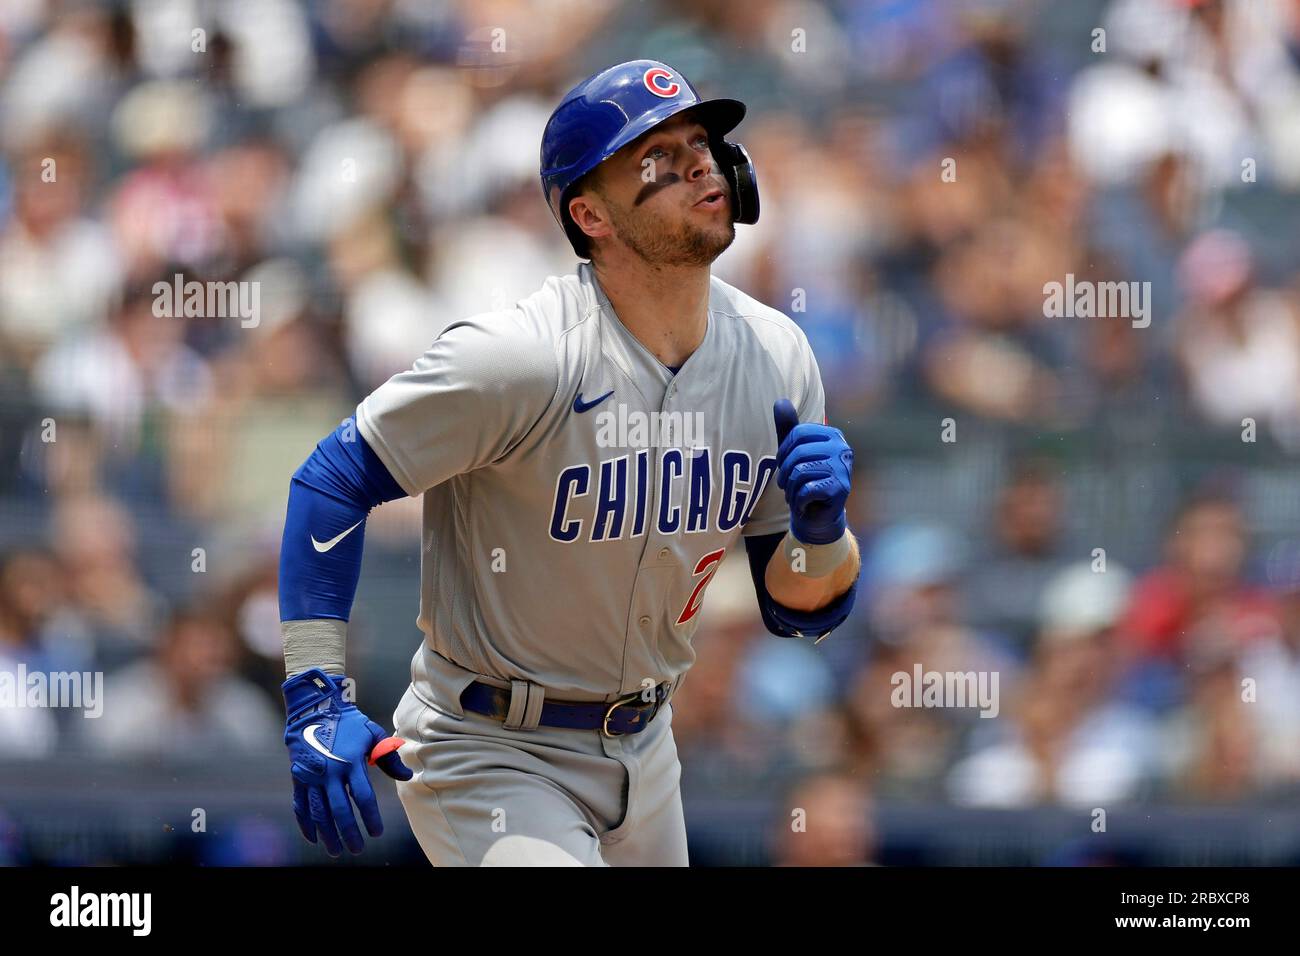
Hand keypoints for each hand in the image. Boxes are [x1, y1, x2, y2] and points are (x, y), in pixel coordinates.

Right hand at [282, 668, 411, 855]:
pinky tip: (314, 839)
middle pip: (340, 810)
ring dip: (328, 834)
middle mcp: (330, 772)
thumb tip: (407, 775)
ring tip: (337, 850)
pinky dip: (305, 824)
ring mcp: (311, 776)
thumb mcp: (372, 734)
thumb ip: (388, 756)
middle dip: (349, 832)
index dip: (371, 817)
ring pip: (318, 813)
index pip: (363, 797)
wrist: (315, 710)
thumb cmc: (349, 723)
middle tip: (358, 849)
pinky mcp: (298, 778)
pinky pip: (300, 806)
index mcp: (351, 762)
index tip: (377, 833)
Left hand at [772, 399, 852, 544]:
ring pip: (800, 473)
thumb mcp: (794, 451)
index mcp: (832, 435)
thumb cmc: (806, 480)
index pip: (797, 434)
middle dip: (784, 473)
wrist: (818, 516)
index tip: (784, 466)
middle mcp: (842, 448)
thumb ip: (788, 427)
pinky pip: (806, 490)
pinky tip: (804, 504)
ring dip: (791, 489)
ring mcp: (843, 469)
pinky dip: (798, 500)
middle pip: (797, 454)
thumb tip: (780, 400)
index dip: (783, 452)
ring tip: (796, 494)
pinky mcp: (841, 489)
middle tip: (788, 485)